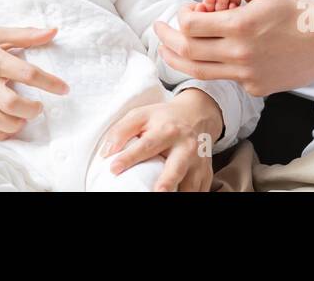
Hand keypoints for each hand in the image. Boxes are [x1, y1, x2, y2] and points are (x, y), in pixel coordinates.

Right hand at [0, 27, 68, 138]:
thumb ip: (25, 35)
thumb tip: (52, 32)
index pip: (26, 72)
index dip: (49, 83)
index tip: (64, 89)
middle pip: (10, 102)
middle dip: (31, 109)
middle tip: (39, 107)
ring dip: (15, 124)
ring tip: (23, 118)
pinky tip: (8, 128)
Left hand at [97, 89, 223, 190]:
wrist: (197, 115)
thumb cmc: (163, 118)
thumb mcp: (140, 115)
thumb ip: (121, 131)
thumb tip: (106, 153)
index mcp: (167, 131)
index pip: (146, 146)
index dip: (129, 157)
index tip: (113, 168)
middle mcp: (186, 146)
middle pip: (177, 167)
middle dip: (168, 182)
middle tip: (158, 192)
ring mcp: (199, 161)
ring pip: (192, 183)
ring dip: (181, 193)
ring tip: (165, 197)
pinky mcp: (206, 173)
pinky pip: (201, 189)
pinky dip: (193, 194)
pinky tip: (179, 196)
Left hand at [154, 0, 313, 95]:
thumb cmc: (299, 10)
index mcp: (240, 26)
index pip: (191, 27)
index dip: (180, 18)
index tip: (184, 10)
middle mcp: (240, 54)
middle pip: (188, 54)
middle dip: (167, 41)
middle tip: (158, 30)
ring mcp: (248, 75)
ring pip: (201, 72)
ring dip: (179, 60)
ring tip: (168, 49)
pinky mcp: (256, 87)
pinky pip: (226, 78)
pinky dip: (215, 66)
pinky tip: (215, 54)